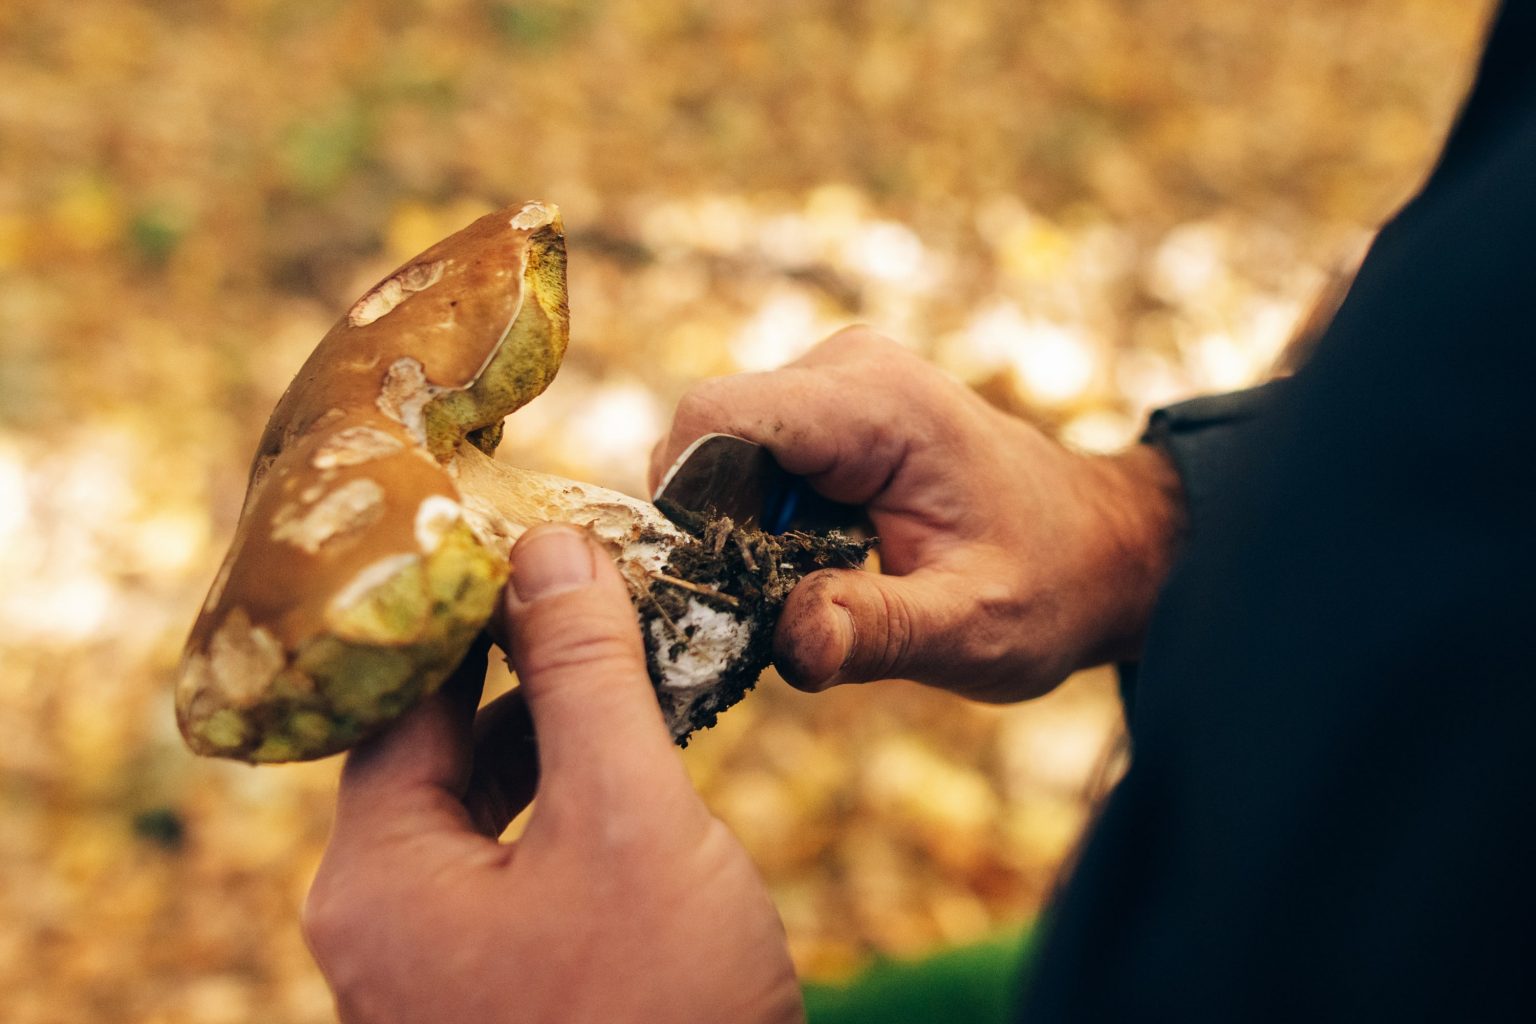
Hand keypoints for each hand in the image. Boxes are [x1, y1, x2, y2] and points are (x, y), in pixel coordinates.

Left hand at [303, 525, 803, 1023]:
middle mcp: (384, 926)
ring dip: (552, 727)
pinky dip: (567, 797)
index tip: (528, 528)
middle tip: (593, 582)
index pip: (403, 693)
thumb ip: (583, 676)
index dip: (465, 601)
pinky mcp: (499, 990)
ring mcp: (438, 967)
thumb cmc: (663, 1010)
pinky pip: (516, 860)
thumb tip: (548, 549)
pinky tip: (629, 757)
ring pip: (483, 803)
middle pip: (438, 746)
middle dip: (519, 661)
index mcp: (377, 879)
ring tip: (625, 656)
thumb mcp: (628, 816)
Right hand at [650, 327, 1184, 702]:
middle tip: (772, 606)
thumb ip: (877, 632)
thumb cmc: (1049, 584)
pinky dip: (760, 519)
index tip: (718, 584)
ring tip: (810, 586)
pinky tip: (815, 563)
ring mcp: (834, 383)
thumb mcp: (971, 628)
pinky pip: (750, 458)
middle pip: (708, 440)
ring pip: (720, 453)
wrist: (1099, 548)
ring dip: (739, 529)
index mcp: (880, 405)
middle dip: (716, 528)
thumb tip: (790, 644)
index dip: (688, 503)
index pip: (716, 419)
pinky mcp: (828, 411)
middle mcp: (847, 370)